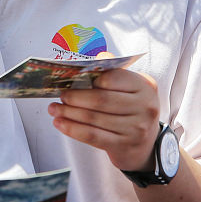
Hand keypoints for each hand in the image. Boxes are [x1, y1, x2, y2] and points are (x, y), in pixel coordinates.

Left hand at [48, 52, 159, 171]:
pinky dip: (73, 129)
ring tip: (54, 109)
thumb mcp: (132, 88)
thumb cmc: (133, 110)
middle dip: (75, 97)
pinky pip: (92, 136)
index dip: (92, 78)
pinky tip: (60, 123)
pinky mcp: (123, 146)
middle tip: (61, 95)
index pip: (114, 78)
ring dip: (69, 113)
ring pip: (94, 118)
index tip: (74, 78)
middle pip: (101, 100)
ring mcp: (135, 129)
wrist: (146, 146)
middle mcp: (144, 107)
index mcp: (145, 86)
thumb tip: (100, 55)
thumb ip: (115, 72)